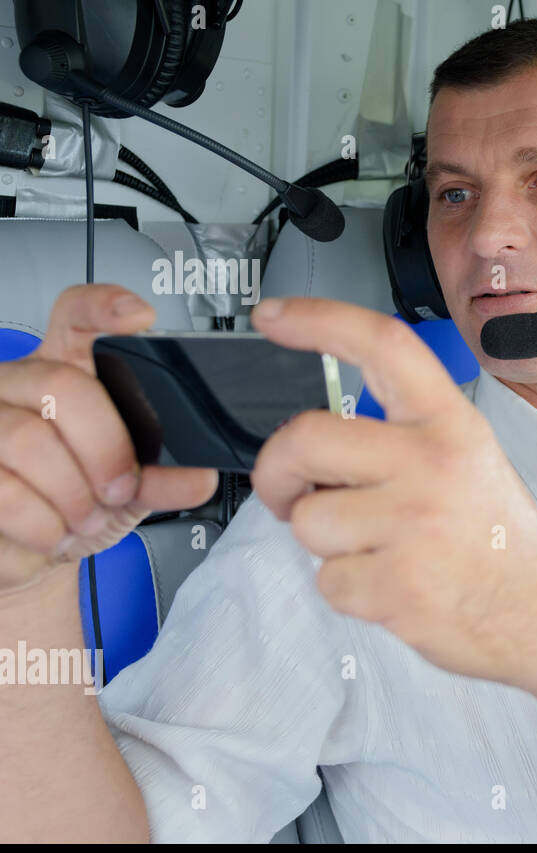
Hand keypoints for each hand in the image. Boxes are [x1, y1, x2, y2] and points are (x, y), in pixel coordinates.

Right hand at [0, 285, 217, 600]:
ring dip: (72, 496)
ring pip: (27, 441)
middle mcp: (18, 383)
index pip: (76, 315)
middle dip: (104, 450)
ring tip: (85, 517)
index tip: (139, 317)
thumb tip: (200, 475)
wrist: (28, 547)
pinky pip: (5, 493)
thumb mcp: (131, 489)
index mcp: (66, 371)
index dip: (104, 305)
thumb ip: (164, 478)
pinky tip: (53, 530)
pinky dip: (43, 525)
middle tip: (118, 489)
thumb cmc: (77, 503)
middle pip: (62, 387)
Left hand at [248, 296, 536, 685]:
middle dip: (277, 473)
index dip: (319, 321)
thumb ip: (403, 439)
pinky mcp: (397, 584)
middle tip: (290, 493)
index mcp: (451, 425)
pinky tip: (395, 586)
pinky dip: (350, 592)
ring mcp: (414, 524)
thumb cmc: (502, 541)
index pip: (381, 345)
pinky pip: (328, 582)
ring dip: (328, 544)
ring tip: (381, 551)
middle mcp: (432, 463)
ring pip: (308, 521)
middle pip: (303, 438)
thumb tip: (317, 444)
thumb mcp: (473, 460)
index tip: (272, 316)